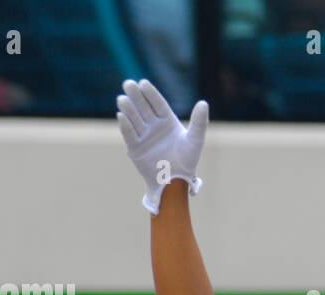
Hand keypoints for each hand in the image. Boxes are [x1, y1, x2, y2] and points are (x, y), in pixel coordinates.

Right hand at [117, 78, 208, 215]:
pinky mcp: (135, 148)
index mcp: (167, 121)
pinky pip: (129, 134)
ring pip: (135, 119)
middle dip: (136, 96)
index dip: (150, 94)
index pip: (157, 104)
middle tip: (128, 84)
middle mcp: (154, 126)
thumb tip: (204, 102)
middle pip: (143, 108)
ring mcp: (143, 136)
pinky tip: (121, 115)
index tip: (143, 83)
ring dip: (128, 109)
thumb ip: (199, 122)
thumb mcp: (195, 140)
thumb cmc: (187, 161)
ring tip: (123, 99)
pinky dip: (125, 125)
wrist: (176, 182)